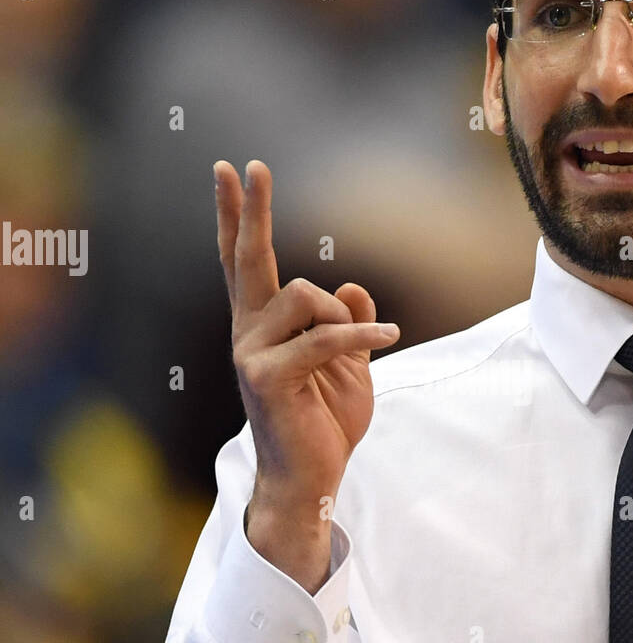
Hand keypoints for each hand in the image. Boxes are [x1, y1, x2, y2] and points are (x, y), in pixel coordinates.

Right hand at [215, 159, 399, 523]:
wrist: (312, 478)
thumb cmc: (325, 423)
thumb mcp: (348, 366)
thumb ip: (346, 324)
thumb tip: (350, 286)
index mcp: (264, 326)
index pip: (244, 262)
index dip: (239, 217)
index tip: (233, 171)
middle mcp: (248, 333)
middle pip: (247, 258)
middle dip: (251, 209)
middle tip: (250, 164)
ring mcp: (252, 355)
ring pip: (303, 295)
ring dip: (339, 316)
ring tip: (358, 347)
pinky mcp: (267, 378)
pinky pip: (325, 338)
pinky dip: (363, 338)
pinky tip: (389, 339)